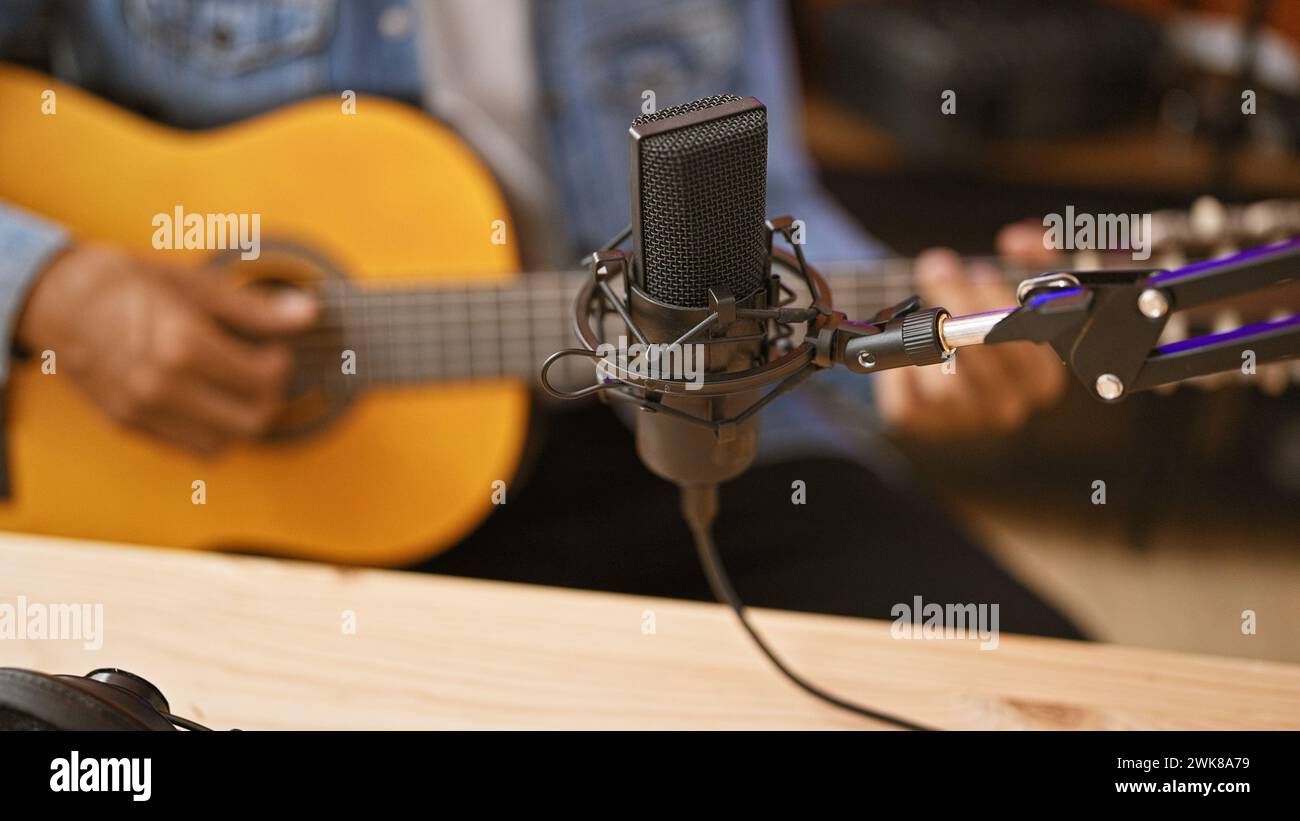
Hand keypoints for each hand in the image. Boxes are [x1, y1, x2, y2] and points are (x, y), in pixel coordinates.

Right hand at [17, 245, 316, 454]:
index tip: (275, 351)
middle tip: (262, 373)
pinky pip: (188, 448)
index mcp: (183, 346)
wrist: (62, 301)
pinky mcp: (129, 424)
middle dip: (267, 398)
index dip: (280, 365)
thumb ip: (256, 308)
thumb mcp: (198, 286)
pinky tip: (211, 402)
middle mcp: (163, 385)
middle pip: (250, 421)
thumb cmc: (129, 286)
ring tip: (237, 390)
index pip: (263, 379)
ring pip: (222, 444)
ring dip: (240, 421)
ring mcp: (143, 410)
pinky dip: (210, 433)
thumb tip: (306, 313)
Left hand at [874, 223, 1066, 439]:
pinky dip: (896, 376)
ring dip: (922, 338)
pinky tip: (900, 353)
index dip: (996, 302)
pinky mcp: (926, 429)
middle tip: (939, 269)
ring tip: (918, 310)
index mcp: (1040, 379)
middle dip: (955, 303)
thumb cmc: (990, 328)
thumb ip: (1037, 255)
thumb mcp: (1023, 287)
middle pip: (978, 357)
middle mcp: (1008, 407)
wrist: (951, 372)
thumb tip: (1018, 240)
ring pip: (941, 383)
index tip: (979, 270)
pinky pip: (906, 404)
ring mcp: (966, 422)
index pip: (1020, 341)